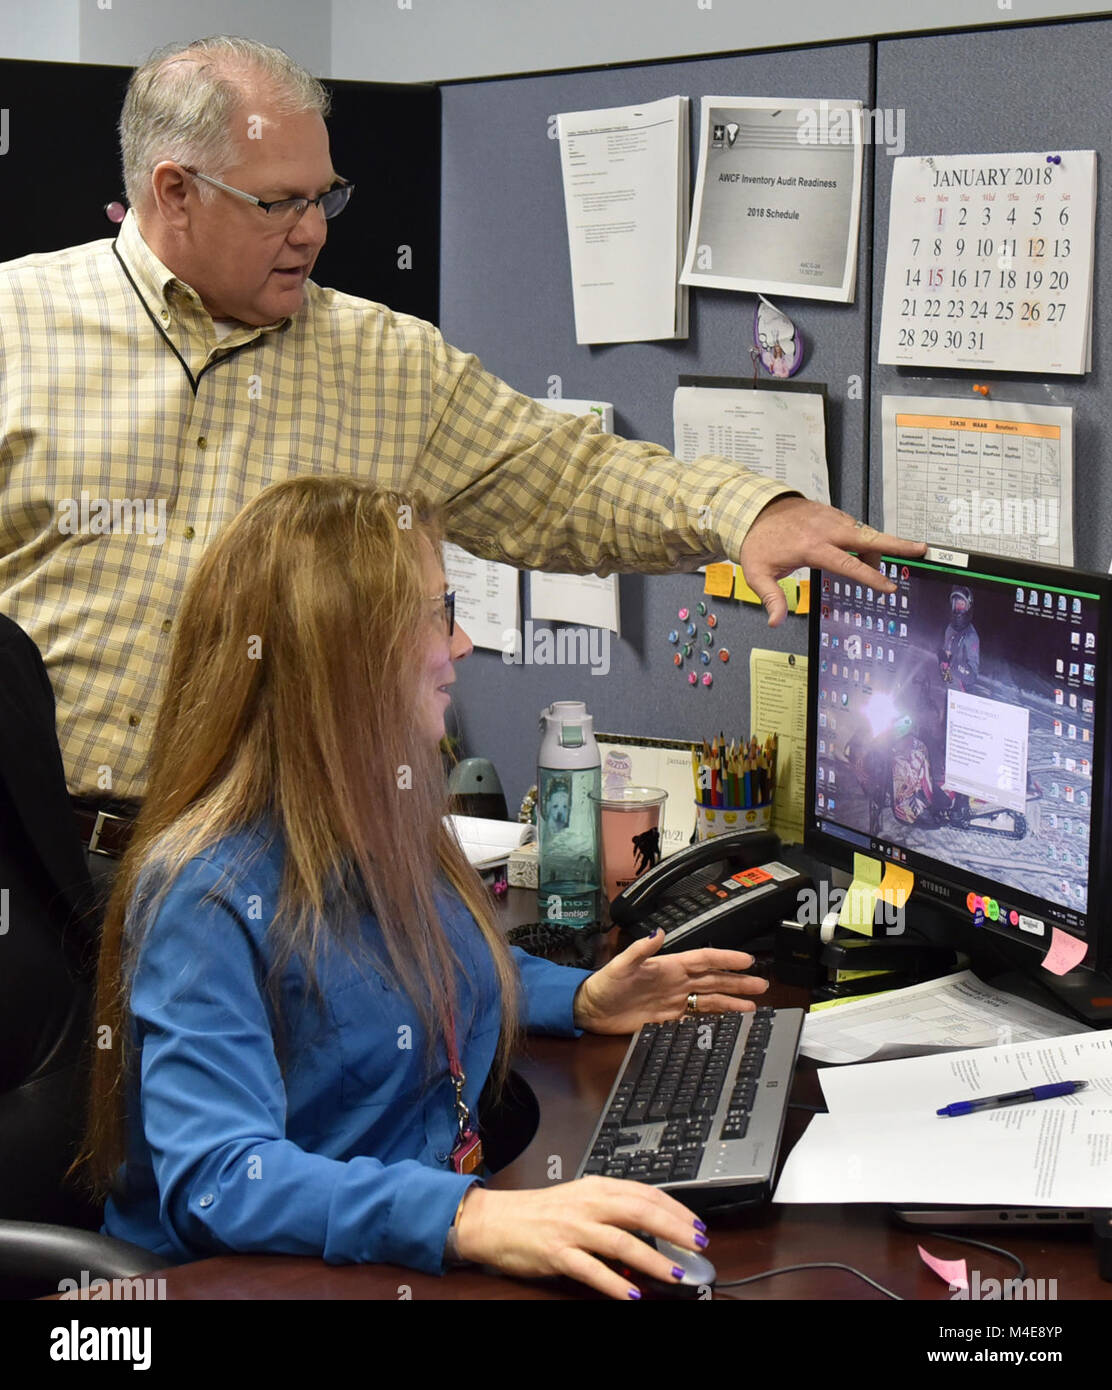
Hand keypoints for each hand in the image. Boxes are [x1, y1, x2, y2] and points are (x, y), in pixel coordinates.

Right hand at [454, 1178, 709, 1299]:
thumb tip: (652, 1222)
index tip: (696, 1225)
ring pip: (621, 1242)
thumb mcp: (580, 1198)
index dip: (675, 1209)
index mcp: (596, 1187)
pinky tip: (632, 1295)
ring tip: (676, 1274)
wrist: (496, 1220)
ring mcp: (573, 1229)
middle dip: (675, 1230)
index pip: (645, 1193)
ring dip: (653, 1260)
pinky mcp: (557, 1253)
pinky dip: (614, 1284)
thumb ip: (612, 1206)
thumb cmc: (540, 1211)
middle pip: (640, 1212)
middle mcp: (587, 1204)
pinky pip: (592, 1270)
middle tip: (698, 1246)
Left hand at [572, 930, 768, 1033]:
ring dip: (731, 1002)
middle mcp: (676, 983)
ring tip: (753, 1007)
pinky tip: (727, 1024)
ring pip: (709, 1001)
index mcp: (670, 966)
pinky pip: (696, 1019)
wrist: (591, 1009)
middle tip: (762, 985)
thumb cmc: (605, 983)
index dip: (725, 958)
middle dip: (738, 982)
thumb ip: (641, 949)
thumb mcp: (622, 964)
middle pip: (714, 981)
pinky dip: (712, 1021)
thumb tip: (659, 933)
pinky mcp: (668, 1019)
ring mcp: (674, 1001)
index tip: (747, 959)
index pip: (704, 959)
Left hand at [738, 495, 926, 626]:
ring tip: (872, 568)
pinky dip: (865, 540)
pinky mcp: (833, 514)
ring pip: (865, 534)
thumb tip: (775, 621)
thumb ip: (771, 598)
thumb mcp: (757, 573)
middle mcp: (826, 529)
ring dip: (875, 549)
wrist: (756, 509)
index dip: (870, 577)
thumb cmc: (759, 542)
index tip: (888, 587)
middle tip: (921, 549)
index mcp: (811, 547)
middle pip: (869, 537)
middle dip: (897, 544)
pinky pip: (857, 528)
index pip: (847, 564)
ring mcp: (832, 519)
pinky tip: (859, 553)